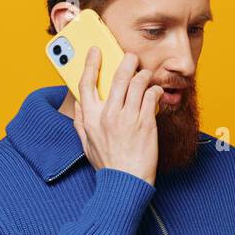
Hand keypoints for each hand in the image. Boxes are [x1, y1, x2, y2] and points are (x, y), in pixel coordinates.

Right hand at [72, 47, 161, 185]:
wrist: (126, 183)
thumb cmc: (108, 165)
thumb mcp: (86, 143)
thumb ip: (81, 121)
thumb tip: (78, 104)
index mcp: (91, 117)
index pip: (86, 83)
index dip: (90, 63)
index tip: (96, 51)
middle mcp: (108, 114)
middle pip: (118, 77)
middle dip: (127, 61)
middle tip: (132, 57)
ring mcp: (128, 117)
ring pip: (138, 83)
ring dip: (144, 75)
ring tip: (146, 76)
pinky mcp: (146, 123)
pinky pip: (151, 96)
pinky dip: (154, 90)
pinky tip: (155, 92)